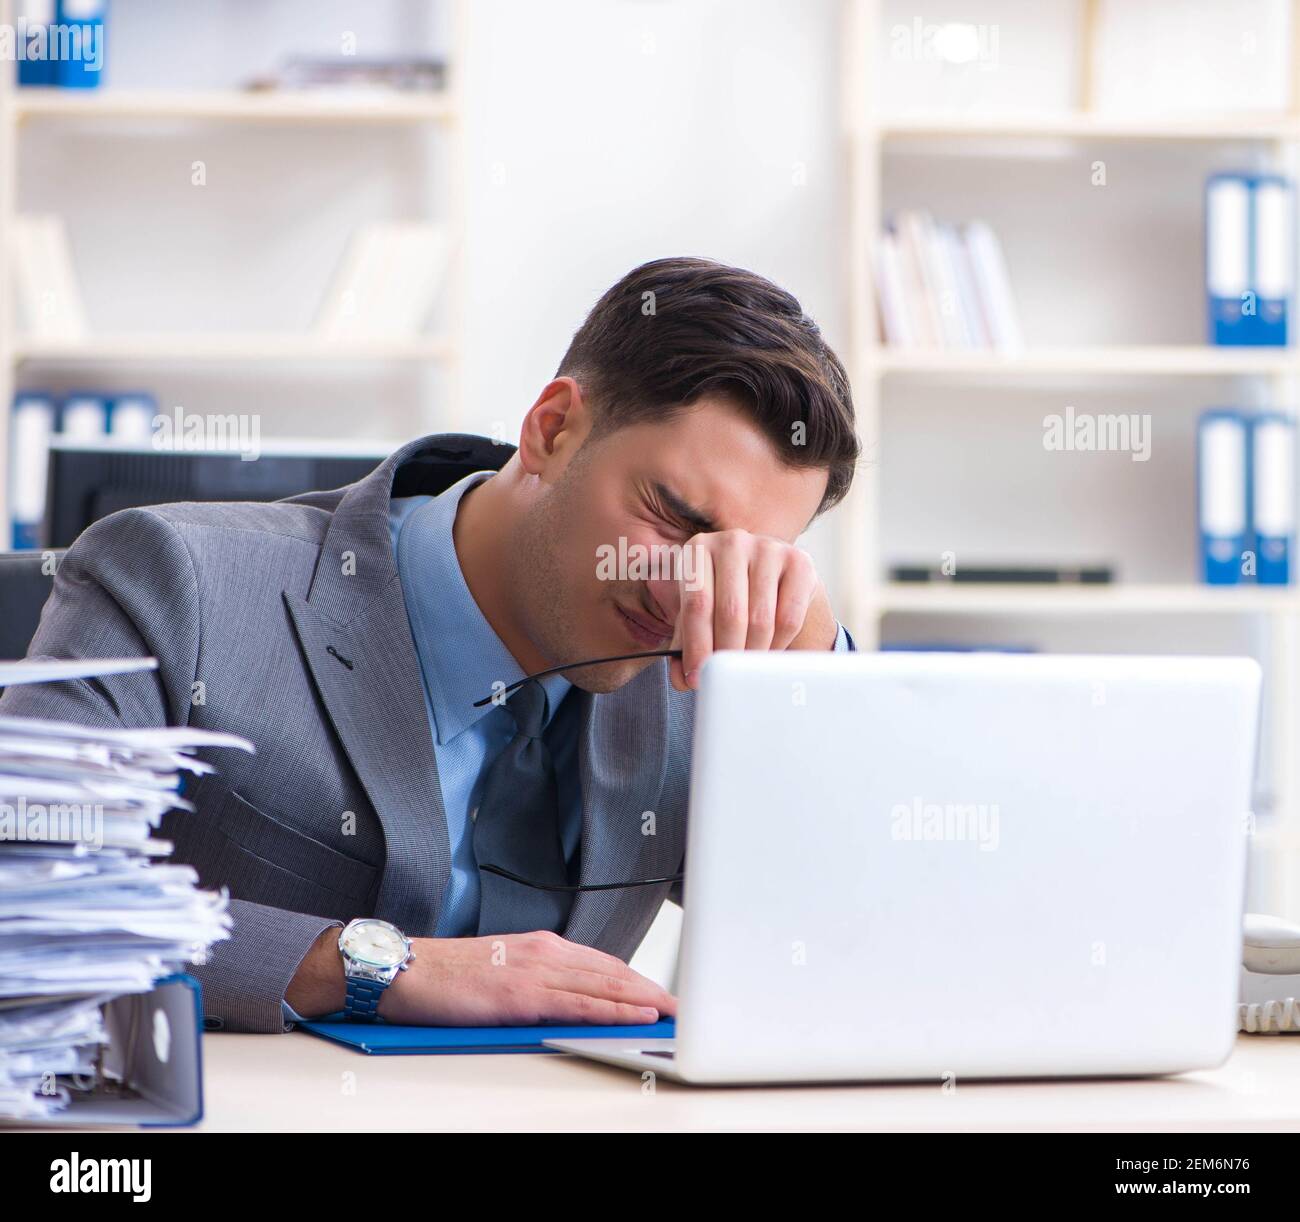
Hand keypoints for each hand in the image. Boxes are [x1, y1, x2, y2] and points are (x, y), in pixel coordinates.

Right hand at [375, 930, 676, 1025]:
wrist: (406, 971)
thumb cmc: (449, 977)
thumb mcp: (504, 971)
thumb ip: (541, 983)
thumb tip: (574, 1004)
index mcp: (541, 946)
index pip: (604, 963)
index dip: (639, 979)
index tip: (664, 993)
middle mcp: (545, 952)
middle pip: (613, 972)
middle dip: (652, 989)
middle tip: (685, 1004)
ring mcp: (535, 972)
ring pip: (604, 985)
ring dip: (645, 999)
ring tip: (676, 1011)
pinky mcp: (522, 995)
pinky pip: (579, 1004)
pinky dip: (615, 1009)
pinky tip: (638, 1015)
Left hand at [665, 529, 836, 691]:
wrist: (766, 576)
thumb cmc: (722, 596)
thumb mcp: (698, 614)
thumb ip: (685, 645)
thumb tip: (683, 678)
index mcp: (698, 549)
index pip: (697, 604)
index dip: (696, 646)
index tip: (696, 678)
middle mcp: (732, 541)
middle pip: (731, 612)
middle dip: (727, 654)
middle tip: (725, 679)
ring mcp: (768, 547)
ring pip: (762, 618)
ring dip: (752, 653)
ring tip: (745, 669)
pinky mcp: (799, 561)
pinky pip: (789, 618)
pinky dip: (778, 644)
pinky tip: (768, 651)